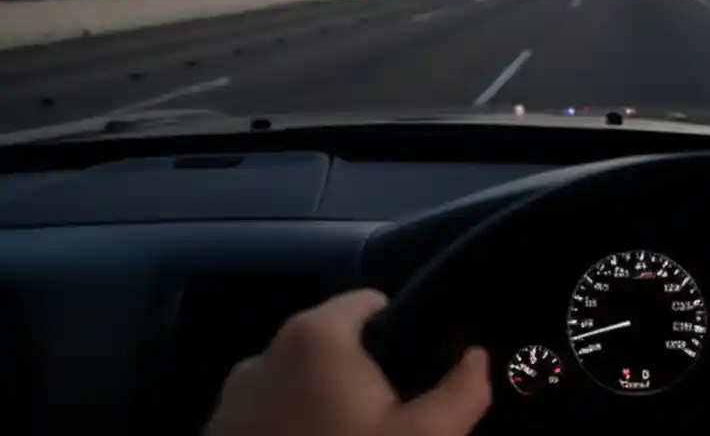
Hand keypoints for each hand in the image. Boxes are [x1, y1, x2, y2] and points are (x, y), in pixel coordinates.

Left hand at [204, 289, 490, 435]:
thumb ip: (461, 393)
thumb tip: (477, 359)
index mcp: (316, 335)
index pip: (371, 303)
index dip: (403, 334)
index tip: (418, 378)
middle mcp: (266, 351)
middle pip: (336, 346)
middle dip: (364, 378)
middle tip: (388, 422)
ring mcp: (232, 396)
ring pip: (301, 384)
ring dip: (325, 406)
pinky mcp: (216, 433)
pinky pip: (270, 416)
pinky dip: (293, 429)